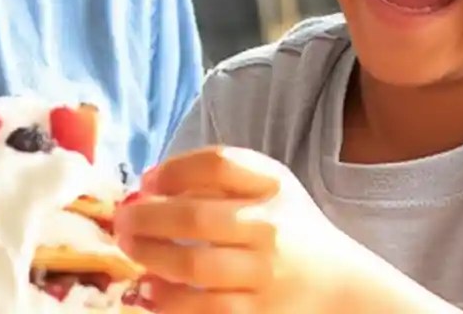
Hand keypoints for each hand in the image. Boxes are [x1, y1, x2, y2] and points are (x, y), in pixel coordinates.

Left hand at [113, 146, 359, 312]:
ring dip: (150, 257)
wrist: (340, 287)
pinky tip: (150, 292)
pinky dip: (170, 301)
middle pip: (196, 217)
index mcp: (274, 187)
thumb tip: (150, 186)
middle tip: (122, 221)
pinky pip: (203, 310)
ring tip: (130, 252)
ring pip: (195, 266)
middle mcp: (271, 228)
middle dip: (146, 218)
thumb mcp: (270, 189)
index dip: (174, 170)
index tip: (148, 182)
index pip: (219, 164)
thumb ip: (219, 177)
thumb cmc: (289, 230)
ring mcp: (265, 275)